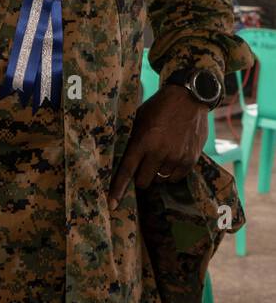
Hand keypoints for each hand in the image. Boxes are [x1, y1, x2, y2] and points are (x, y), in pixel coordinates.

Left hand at [109, 85, 208, 208]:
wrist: (188, 98)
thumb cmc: (157, 108)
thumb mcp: (137, 120)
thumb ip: (129, 140)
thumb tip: (115, 157)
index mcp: (142, 142)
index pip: (126, 171)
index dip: (118, 189)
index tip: (111, 204)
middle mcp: (159, 152)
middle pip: (144, 181)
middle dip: (140, 177)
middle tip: (141, 166)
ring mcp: (177, 157)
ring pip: (160, 180)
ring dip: (156, 173)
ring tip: (158, 156)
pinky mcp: (191, 159)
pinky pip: (176, 177)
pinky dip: (170, 173)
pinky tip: (170, 158)